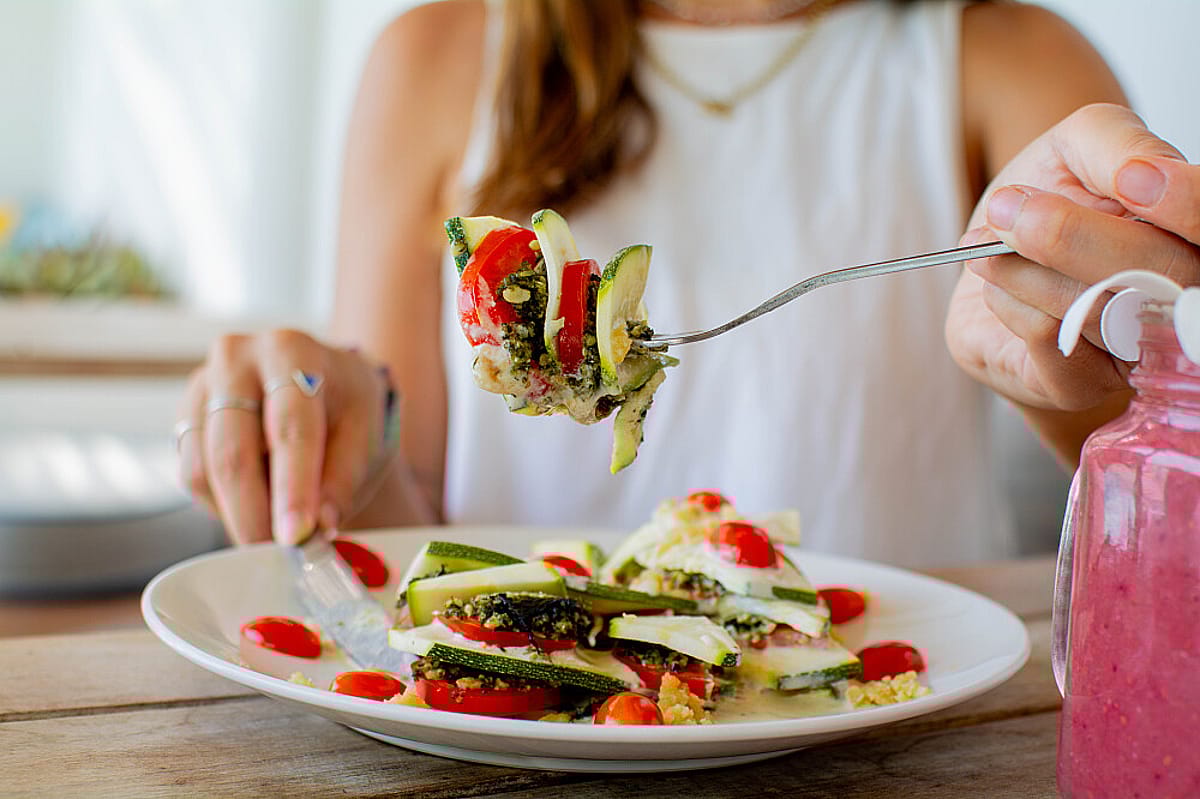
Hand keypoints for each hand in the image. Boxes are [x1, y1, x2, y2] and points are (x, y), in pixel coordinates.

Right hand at [175, 330, 395, 544]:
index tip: (297, 536)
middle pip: (233, 452)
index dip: (293, 488)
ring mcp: (203, 385)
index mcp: (292, 351)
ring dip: (239, 515)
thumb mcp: (366, 434)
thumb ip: (344, 479)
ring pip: (205, 470)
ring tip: (275, 533)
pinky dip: (222, 504)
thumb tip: (318, 526)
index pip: (289, 427)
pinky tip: (256, 505)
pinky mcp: (185, 415)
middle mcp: (238, 358)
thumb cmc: (347, 407)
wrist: (322, 383)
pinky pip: (192, 475)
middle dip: (255, 515)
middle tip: (278, 557)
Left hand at [946, 102, 1199, 411]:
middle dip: (1071, 237)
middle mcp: (1179, 301)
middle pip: (1158, 277)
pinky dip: (1009, 301)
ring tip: (985, 242)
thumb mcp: (1083, 143)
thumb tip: (1140, 174)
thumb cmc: (1052, 191)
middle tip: (1008, 207)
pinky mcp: (1078, 386)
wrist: (991, 243)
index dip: (1186, 204)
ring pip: (1095, 310)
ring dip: (1023, 269)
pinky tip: (997, 284)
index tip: (1130, 178)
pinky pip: (1050, 343)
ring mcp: (1135, 351)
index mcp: (1194, 237)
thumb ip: (1120, 148)